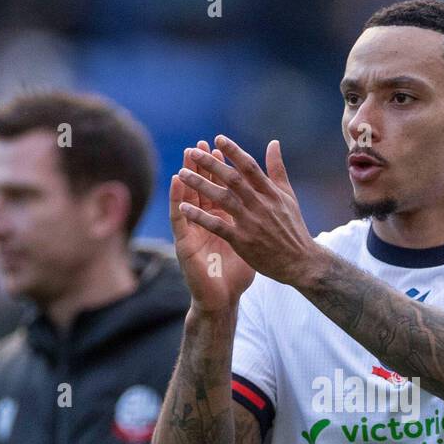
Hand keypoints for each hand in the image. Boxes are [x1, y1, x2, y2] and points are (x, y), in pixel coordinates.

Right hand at [169, 140, 255, 312]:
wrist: (223, 299)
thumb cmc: (236, 273)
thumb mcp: (249, 242)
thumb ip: (254, 221)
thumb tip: (267, 206)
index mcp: (221, 220)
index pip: (219, 188)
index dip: (220, 169)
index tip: (222, 148)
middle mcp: (205, 222)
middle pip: (202, 188)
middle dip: (202, 166)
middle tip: (200, 144)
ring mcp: (193, 230)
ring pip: (188, 198)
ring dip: (187, 176)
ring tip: (186, 156)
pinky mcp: (184, 242)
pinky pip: (179, 218)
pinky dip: (177, 198)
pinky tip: (176, 182)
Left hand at [176, 134, 321, 285]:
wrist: (301, 262)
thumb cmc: (293, 228)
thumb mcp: (288, 196)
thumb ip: (277, 169)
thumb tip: (273, 142)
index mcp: (271, 192)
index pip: (250, 166)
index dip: (233, 151)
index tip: (218, 138)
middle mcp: (260, 204)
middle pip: (232, 179)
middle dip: (211, 164)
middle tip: (192, 151)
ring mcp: (251, 223)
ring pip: (222, 198)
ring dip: (201, 185)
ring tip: (182, 173)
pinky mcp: (243, 241)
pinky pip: (217, 225)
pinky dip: (200, 216)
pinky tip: (184, 208)